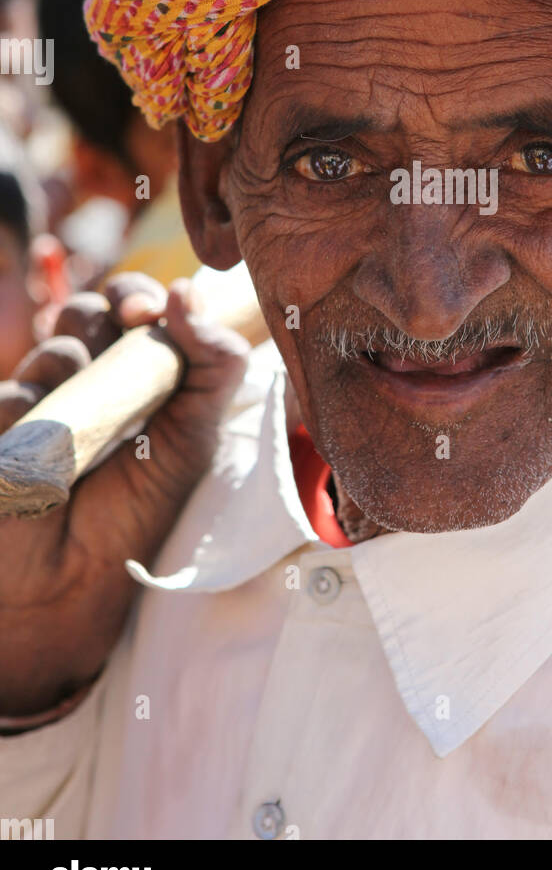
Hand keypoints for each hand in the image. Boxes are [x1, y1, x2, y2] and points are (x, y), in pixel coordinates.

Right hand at [0, 274, 247, 717]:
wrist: (78, 580)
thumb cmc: (139, 509)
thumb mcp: (194, 433)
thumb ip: (213, 362)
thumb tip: (188, 289)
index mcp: (138, 377)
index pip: (134, 308)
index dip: (138, 297)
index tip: (148, 313)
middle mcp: (87, 381)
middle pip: (86, 312)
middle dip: (103, 313)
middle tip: (123, 333)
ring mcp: (40, 401)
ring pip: (54, 348)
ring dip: (74, 363)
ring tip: (88, 412)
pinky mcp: (2, 426)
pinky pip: (11, 395)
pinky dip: (31, 408)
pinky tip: (43, 440)